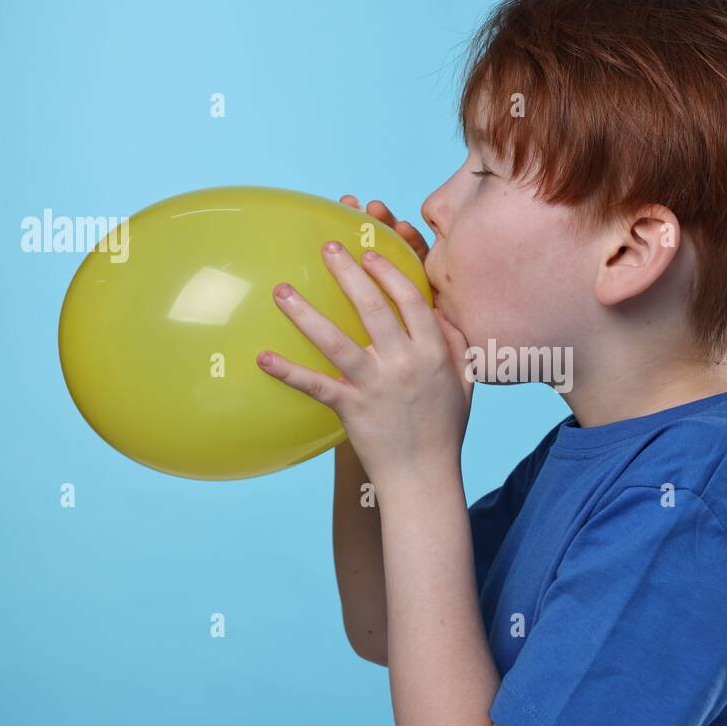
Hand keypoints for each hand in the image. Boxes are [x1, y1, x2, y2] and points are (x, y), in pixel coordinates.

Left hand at [256, 198, 472, 486]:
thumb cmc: (444, 430)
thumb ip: (456, 345)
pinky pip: (316, 385)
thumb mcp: (464, 384)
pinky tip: (263, 357)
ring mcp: (376, 386)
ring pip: (337, 341)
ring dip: (307, 313)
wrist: (424, 477)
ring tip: (282, 290)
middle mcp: (404, 364)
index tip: (370, 253)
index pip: (410, 301)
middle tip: (327, 249)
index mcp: (433, 353)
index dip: (389, 273)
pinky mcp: (351, 409)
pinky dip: (288, 372)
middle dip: (348, 274)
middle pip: (373, 308)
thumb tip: (440, 313)